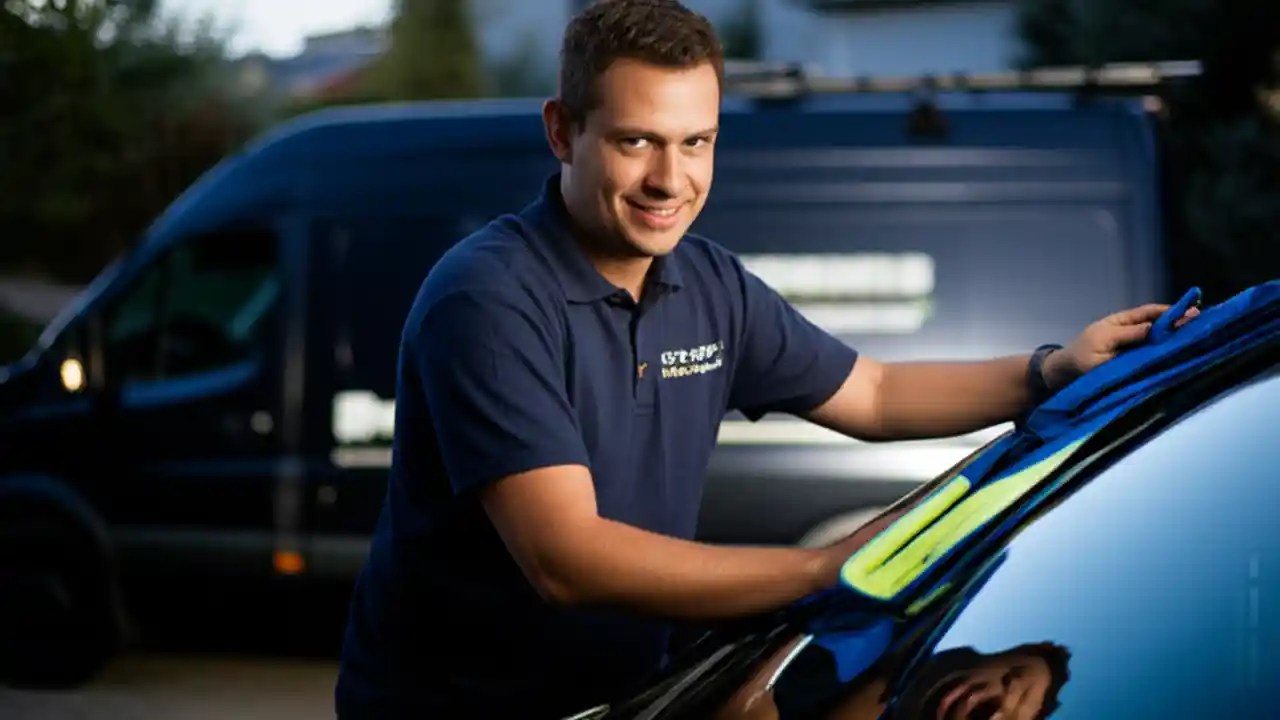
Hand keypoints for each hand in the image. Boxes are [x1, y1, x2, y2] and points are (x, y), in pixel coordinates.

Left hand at [1046, 302, 1200, 388]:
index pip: (1152, 313)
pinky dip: (1166, 355)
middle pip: (1160, 326)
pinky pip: (1152, 357)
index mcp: (1122, 323)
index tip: (1193, 312)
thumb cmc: (1081, 356)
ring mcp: (1133, 349)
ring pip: (1158, 342)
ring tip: (1199, 338)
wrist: (1064, 375)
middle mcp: (1131, 333)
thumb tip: (1156, 327)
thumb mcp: (1104, 341)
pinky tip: (1180, 357)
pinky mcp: (1132, 365)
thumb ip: (1130, 335)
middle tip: (1203, 324)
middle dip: (1180, 324)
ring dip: (1176, 340)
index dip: (1171, 312)